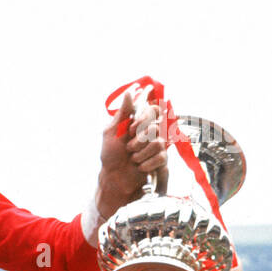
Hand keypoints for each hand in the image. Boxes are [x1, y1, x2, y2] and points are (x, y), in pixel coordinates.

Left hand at [96, 92, 168, 217]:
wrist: (113, 178)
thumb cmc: (110, 156)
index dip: (144, 119)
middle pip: (156, 127)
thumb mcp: (112, 132)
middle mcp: (151, 132)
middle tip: (129, 148)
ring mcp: (157, 146)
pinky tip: (140, 167)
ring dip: (141, 153)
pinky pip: (161, 157)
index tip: (131, 129)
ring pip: (158, 143)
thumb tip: (129, 92)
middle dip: (139, 140)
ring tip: (133, 159)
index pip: (154, 110)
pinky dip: (147, 164)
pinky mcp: (160, 161)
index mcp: (140, 123)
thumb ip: (123, 113)